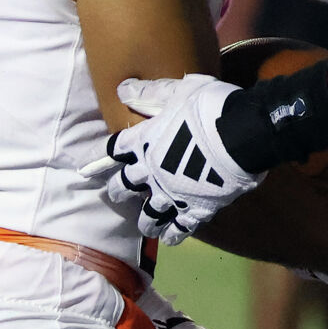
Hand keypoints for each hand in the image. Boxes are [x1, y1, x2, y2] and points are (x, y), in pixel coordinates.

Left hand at [83, 74, 263, 244]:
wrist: (244, 134)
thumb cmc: (210, 106)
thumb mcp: (179, 91)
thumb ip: (151, 94)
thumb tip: (123, 89)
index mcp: (145, 142)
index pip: (112, 151)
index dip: (96, 159)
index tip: (83, 169)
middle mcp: (152, 171)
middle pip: (125, 186)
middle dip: (118, 190)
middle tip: (115, 194)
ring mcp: (173, 193)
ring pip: (150, 214)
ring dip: (145, 221)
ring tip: (144, 227)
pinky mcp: (196, 209)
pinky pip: (180, 228)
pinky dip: (174, 235)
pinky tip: (170, 239)